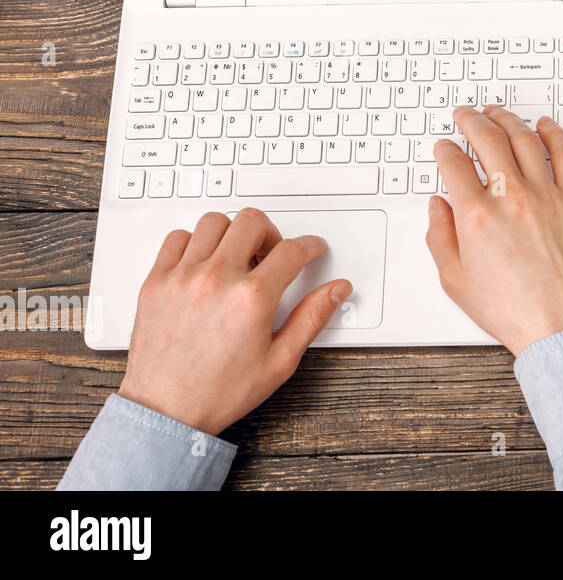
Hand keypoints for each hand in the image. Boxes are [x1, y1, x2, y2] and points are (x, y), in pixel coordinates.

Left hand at [118, 208, 352, 434]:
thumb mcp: (280, 361)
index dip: (310, 246)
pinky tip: (204, 262)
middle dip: (272, 233)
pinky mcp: (156, 282)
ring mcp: (182, 277)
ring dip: (233, 233)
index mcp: (251, 298)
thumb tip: (335, 291)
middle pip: (252, 222)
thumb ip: (312, 318)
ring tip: (237, 256)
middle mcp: (216, 280)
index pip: (292, 250)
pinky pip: (177, 238)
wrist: (166, 411)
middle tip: (272, 254)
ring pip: (214, 222)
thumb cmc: (218, 392)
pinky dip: (195, 242)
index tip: (310, 249)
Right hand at [426, 105, 562, 354]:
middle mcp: (510, 197)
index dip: (444, 150)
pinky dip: (553, 134)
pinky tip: (544, 125)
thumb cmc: (513, 309)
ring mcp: (546, 196)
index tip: (444, 147)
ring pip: (524, 139)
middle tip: (465, 114)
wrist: (562, 326)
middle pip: (487, 139)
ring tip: (497, 112)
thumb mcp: (455, 280)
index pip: (454, 164)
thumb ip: (440, 237)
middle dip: (471, 120)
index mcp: (476, 216)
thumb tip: (438, 207)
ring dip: (507, 119)